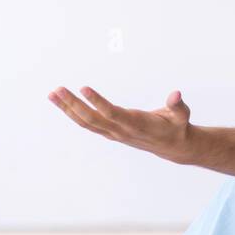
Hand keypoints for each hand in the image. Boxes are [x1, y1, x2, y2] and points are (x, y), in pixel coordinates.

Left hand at [50, 86, 195, 164]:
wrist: (172, 147)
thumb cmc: (177, 126)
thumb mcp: (181, 115)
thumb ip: (178, 105)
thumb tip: (177, 94)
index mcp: (136, 124)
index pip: (112, 113)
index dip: (98, 102)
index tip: (83, 88)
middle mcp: (121, 130)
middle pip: (92, 119)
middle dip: (73, 104)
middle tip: (57, 89)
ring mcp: (113, 133)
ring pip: (86, 122)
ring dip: (67, 108)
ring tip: (52, 94)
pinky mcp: (110, 132)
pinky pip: (88, 123)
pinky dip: (73, 113)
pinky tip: (62, 102)